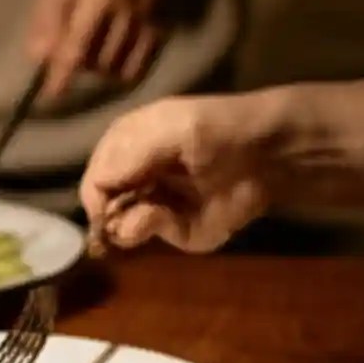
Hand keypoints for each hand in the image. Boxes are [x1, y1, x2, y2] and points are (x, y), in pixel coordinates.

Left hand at [27, 0, 186, 97]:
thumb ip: (47, 16)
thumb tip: (38, 57)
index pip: (75, 46)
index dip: (61, 75)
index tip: (50, 94)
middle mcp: (122, 13)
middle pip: (92, 62)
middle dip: (76, 64)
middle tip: (68, 49)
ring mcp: (142, 24)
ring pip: (112, 67)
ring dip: (95, 68)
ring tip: (89, 49)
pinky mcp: (156, 30)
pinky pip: (134, 68)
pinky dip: (118, 71)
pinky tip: (110, 58)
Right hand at [80, 92, 290, 252]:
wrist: (270, 152)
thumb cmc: (215, 129)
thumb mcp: (167, 128)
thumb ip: (127, 157)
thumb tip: (95, 196)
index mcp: (123, 147)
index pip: (94, 180)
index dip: (95, 198)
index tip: (105, 210)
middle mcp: (133, 178)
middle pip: (102, 208)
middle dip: (111, 215)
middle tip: (132, 210)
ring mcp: (154, 204)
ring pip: (122, 228)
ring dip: (132, 224)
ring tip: (154, 213)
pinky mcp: (177, 229)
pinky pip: (153, 234)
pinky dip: (154, 228)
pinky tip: (168, 218)